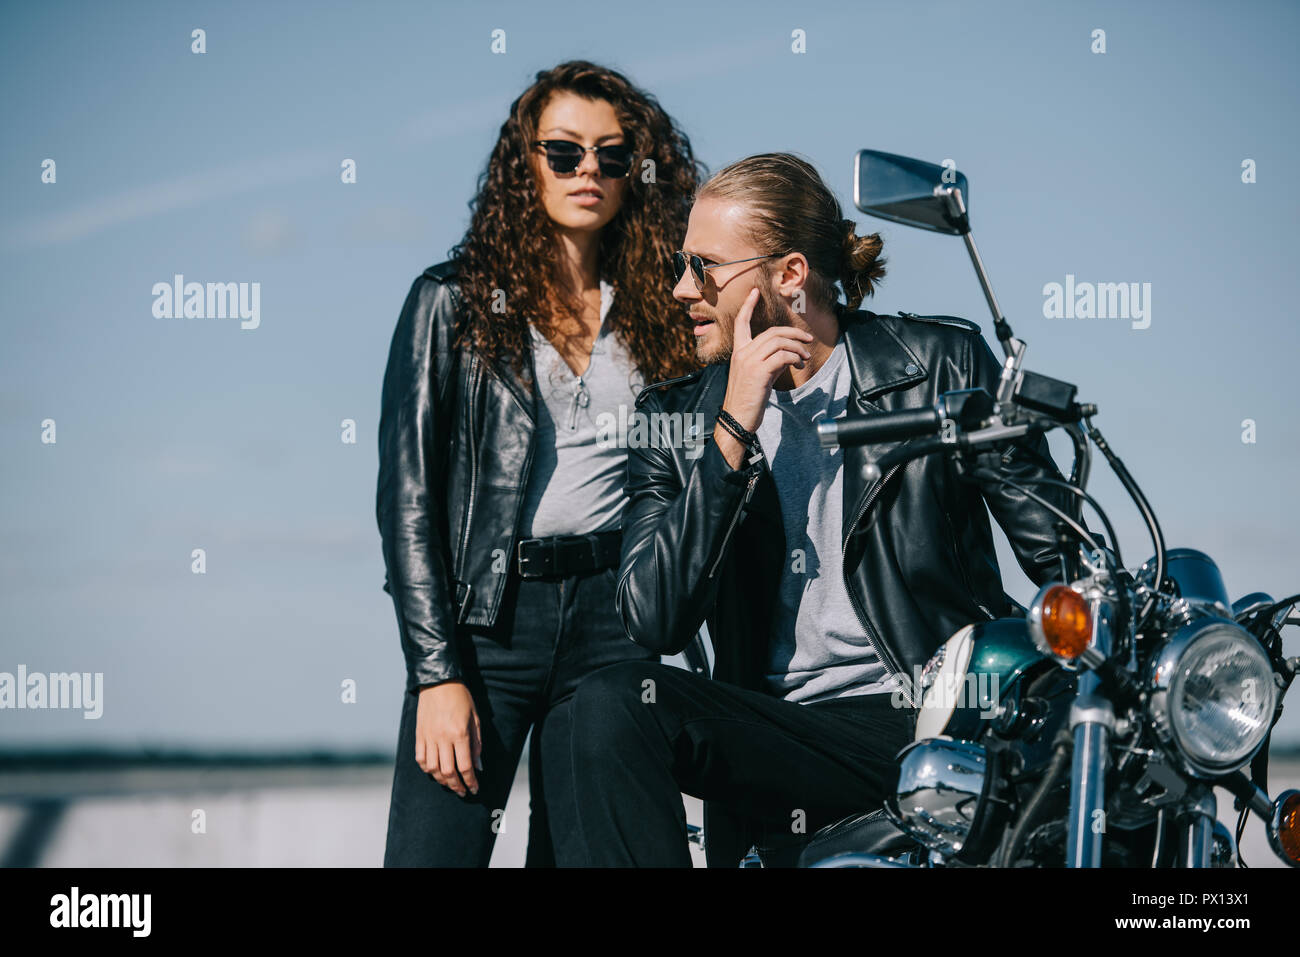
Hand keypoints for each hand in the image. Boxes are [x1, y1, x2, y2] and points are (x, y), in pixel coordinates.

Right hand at [414, 680, 481, 796]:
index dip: (471, 782)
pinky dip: (427, 769)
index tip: (474, 789)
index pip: (465, 766)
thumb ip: (476, 743)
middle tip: (462, 792)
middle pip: (448, 772)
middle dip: (456, 786)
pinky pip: (421, 759)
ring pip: (433, 769)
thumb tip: (478, 766)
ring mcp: (429, 737)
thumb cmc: (461, 698)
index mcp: (460, 734)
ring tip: (450, 784)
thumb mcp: (475, 718)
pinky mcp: (419, 735)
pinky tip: (434, 772)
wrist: (438, 681)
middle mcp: (443, 738)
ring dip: (442, 781)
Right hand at [715, 287, 813, 467]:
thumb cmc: (746, 401)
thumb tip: (786, 357)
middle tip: (808, 341)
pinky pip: (783, 356)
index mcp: (738, 352)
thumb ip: (767, 363)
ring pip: (779, 342)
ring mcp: (750, 362)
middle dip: (794, 334)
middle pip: (772, 332)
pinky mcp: (759, 372)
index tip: (755, 293)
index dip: (748, 306)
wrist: (736, 420)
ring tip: (804, 357)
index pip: (741, 323)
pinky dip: (795, 357)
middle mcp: (742, 353)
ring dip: (797, 347)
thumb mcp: (755, 377)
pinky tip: (798, 365)